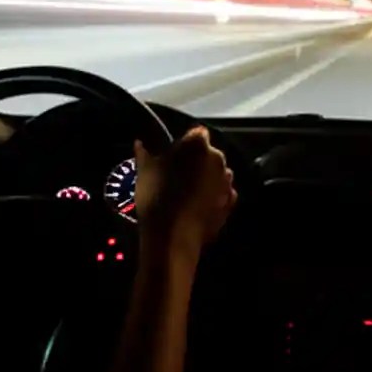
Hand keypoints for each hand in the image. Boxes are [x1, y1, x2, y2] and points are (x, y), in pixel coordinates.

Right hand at [133, 126, 235, 259]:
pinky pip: (220, 194)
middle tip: (176, 174)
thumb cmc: (157, 196)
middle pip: (208, 154)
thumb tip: (140, 143)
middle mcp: (218, 160)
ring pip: (215, 174)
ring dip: (205, 178)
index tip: (172, 155)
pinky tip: (195, 206)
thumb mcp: (144, 171)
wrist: (173, 237)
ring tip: (185, 192)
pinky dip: (211, 196)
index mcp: (198, 145)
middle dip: (195, 161)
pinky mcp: (230, 204)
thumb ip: (145, 153)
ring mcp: (227, 183)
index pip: (195, 134)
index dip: (184, 143)